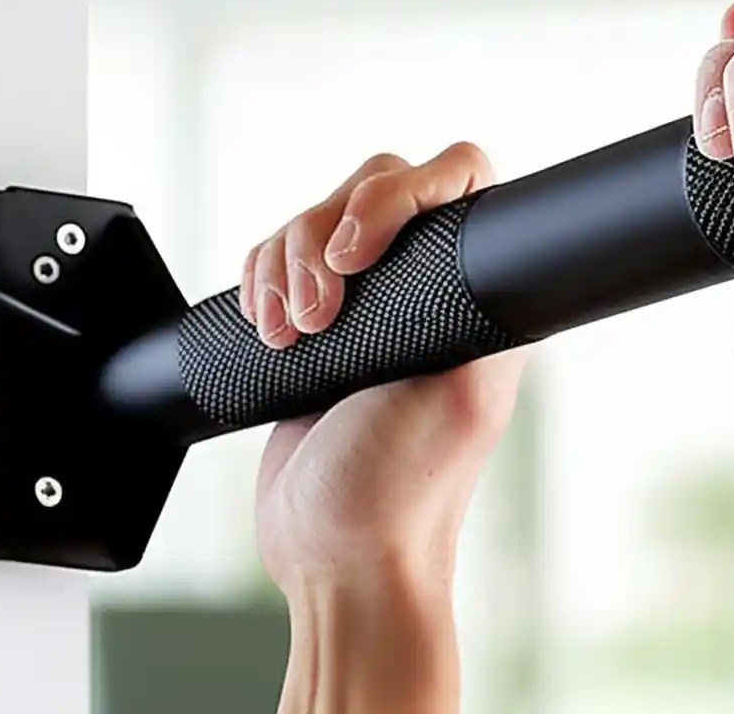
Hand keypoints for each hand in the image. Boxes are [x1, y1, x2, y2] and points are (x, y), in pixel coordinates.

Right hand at [242, 143, 526, 713]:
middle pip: (370, 185)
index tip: (354, 256)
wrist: (335, 551)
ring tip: (290, 338)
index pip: (454, 182)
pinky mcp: (312, 327)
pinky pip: (277, 262)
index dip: (397, 193)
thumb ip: (462, 305)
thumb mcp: (458, 389)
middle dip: (322, 236)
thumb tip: (460, 227)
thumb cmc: (403, 487)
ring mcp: (364, 305)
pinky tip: (268, 331)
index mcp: (473, 297)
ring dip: (284, 266)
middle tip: (317, 318)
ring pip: (314, 220)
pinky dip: (260, 281)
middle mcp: (423, 290)